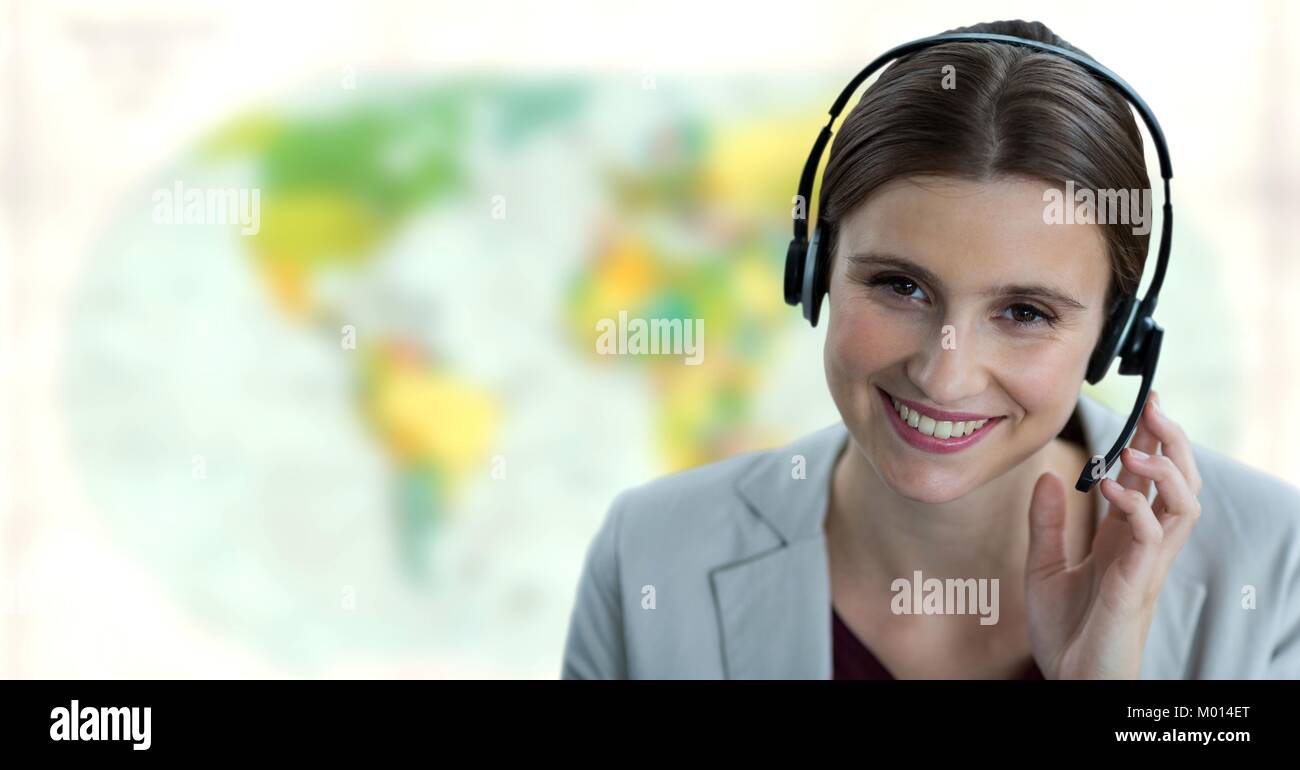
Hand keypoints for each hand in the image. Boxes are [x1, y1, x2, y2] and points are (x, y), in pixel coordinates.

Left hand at [1024, 390, 1203, 678]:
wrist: (1067, 679)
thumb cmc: (1065, 631)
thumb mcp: (1043, 567)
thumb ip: (1047, 523)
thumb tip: (1046, 477)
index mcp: (1126, 538)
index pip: (1152, 479)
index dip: (1153, 441)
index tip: (1146, 404)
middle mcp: (1145, 547)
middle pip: (1182, 482)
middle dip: (1173, 441)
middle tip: (1155, 406)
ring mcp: (1146, 565)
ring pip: (1184, 504)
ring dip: (1165, 469)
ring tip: (1137, 447)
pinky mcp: (1136, 585)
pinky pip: (1152, 538)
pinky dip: (1138, 507)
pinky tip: (1114, 490)